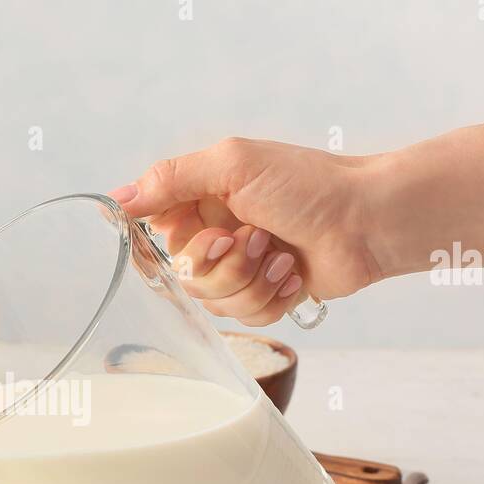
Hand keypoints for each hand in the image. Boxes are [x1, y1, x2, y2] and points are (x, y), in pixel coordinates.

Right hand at [110, 138, 384, 325]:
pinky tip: (294, 274)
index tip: (208, 229)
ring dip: (251, 279)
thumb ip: (170, 179)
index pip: (156, 234)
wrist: (367, 221)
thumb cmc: (308, 184)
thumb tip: (115, 199)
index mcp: (203, 199)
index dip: (177, 241)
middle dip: (222, 263)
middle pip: (184, 275)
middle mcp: (218, 234)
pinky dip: (272, 297)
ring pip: (214, 302)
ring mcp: (243, 267)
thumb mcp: (232, 165)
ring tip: (281, 254)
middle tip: (255, 235)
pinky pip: (245, 318)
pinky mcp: (267, 296)